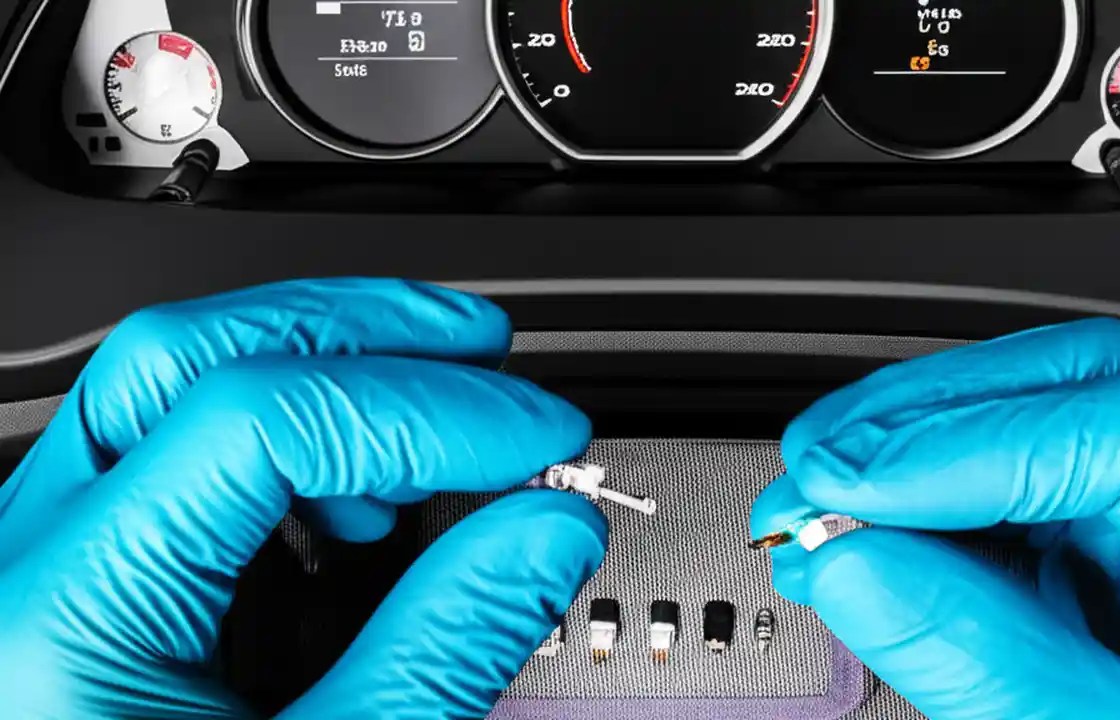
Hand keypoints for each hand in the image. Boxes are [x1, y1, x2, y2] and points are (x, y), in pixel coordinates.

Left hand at [0, 278, 606, 718]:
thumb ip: (444, 649)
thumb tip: (546, 532)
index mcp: (61, 623)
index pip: (263, 423)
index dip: (428, 411)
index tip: (541, 443)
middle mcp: (23, 571)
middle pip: (190, 360)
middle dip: (361, 334)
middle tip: (481, 351)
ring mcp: (39, 567)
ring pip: (175, 390)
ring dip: (327, 378)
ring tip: (438, 433)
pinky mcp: (79, 582)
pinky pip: (178, 458)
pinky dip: (291, 450)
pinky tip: (357, 507)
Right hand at [752, 319, 1119, 718]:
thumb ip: (999, 671)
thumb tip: (854, 565)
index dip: (965, 444)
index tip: (848, 489)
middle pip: (1073, 386)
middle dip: (915, 420)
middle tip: (810, 475)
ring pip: (1030, 416)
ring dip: (900, 452)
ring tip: (812, 509)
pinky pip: (1013, 485)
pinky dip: (922, 501)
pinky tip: (860, 532)